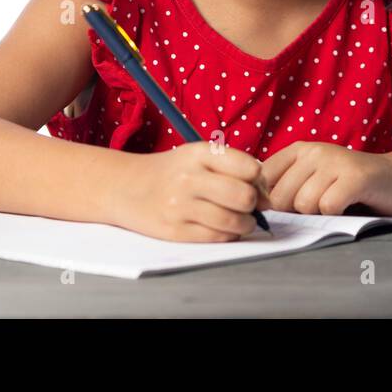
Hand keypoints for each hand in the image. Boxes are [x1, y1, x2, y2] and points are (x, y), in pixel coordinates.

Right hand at [113, 141, 269, 241]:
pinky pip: (217, 237)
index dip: (259, 180)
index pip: (249, 167)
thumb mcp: (196, 156)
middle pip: (244, 196)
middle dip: (253, 204)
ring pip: (233, 220)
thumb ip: (231, 167)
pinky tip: (224, 229)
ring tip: (240, 220)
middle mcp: (189, 178)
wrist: (125, 187)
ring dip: (245, 224)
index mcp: (198, 153)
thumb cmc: (171, 172)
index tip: (254, 185)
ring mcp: (180, 206)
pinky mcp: (175, 231)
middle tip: (249, 206)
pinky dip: (228, 236)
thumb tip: (266, 196)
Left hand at [260, 141, 391, 215]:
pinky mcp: (355, 177)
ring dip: (318, 213)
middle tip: (316, 207)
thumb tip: (253, 206)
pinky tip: (347, 204)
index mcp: (298, 150)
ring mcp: (335, 161)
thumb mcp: (312, 176)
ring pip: (303, 204)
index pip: (262, 178)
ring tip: (334, 203)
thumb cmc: (347, 184)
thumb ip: (285, 185)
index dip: (266, 201)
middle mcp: (314, 151)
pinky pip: (328, 206)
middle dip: (294, 212)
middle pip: (280, 196)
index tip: (282, 209)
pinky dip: (336, 213)